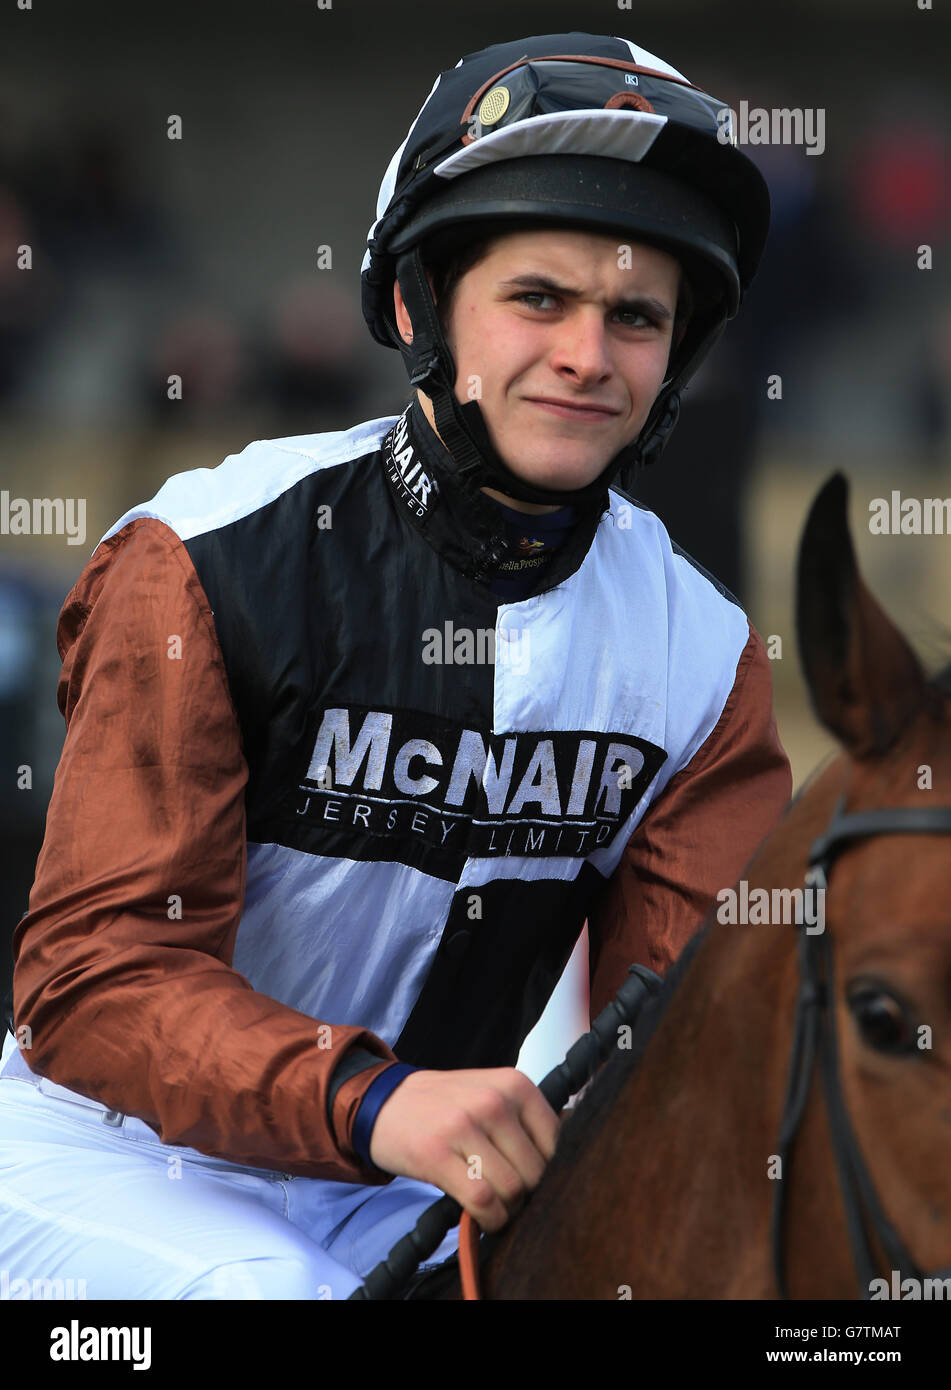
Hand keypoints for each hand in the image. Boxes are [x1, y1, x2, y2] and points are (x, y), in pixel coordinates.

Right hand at [368, 1067, 559, 1232]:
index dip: (549, 1174)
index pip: (558, 1144)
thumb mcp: (491, 1095)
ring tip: (493, 1206)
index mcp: (515, 1084)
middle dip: (527, 1195)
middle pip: (536, 1172)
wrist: (383, 1101)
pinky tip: (481, 1217)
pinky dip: (488, 1219)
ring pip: (512, 1189)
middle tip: (508, 1199)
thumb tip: (568, 1167)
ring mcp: (464, 1125)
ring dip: (507, 1210)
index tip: (532, 1184)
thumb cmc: (445, 1106)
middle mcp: (493, 1100)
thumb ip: (526, 1123)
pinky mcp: (437, 1153)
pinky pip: (481, 1201)